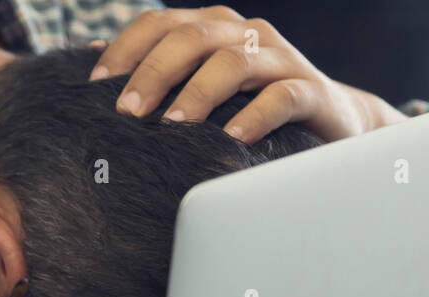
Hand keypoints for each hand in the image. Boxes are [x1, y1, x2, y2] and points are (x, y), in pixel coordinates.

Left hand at [90, 5, 405, 143]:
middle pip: (193, 37)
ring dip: (199, 93)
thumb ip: (162, 75)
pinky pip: (282, 97)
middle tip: (129, 113)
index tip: (95, 87)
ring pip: (234, 62)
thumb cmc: (256, 110)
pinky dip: (255, 116)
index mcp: (215, 30)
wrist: (334, 124)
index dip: (126, 50)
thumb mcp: (206, 92)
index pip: (162, 24)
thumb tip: (94, 61)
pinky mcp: (312, 92)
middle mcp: (247, 35)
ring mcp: (281, 61)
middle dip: (155, 72)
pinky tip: (232, 139)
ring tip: (174, 127)